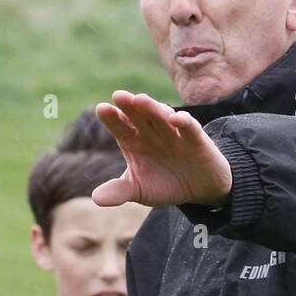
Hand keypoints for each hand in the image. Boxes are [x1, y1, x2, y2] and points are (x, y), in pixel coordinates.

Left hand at [92, 91, 231, 207]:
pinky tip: (175, 118)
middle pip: (139, 117)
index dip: (112, 118)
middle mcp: (153, 134)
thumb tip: (96, 199)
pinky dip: (184, 122)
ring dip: (152, 108)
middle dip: (129, 106)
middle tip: (119, 96)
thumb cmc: (164, 184)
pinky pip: (190, 128)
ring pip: (162, 118)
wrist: (198, 190)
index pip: (121, 127)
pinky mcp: (197, 141)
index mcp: (134, 141)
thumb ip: (119, 192)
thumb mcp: (139, 191)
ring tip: (140, 100)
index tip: (102, 109)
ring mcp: (174, 135)